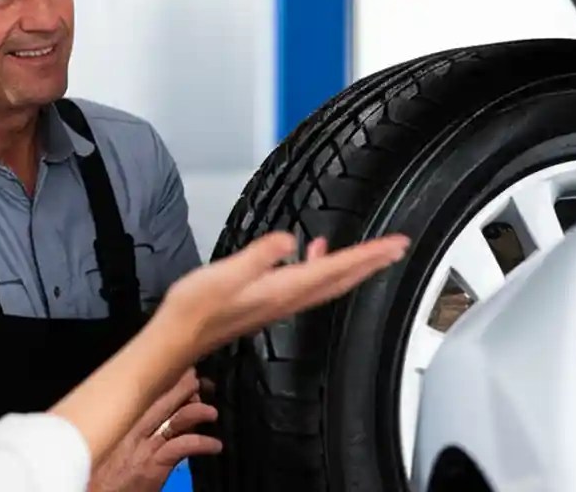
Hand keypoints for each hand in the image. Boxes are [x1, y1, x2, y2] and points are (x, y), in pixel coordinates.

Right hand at [88, 369, 221, 491]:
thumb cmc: (109, 474)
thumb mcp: (123, 446)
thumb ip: (145, 430)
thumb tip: (174, 416)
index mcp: (128, 422)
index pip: (152, 395)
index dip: (171, 382)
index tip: (187, 374)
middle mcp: (135, 429)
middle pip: (164, 399)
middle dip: (184, 386)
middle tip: (201, 380)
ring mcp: (145, 446)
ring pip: (175, 419)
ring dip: (196, 411)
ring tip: (211, 413)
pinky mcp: (152, 465)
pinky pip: (182, 447)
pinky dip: (202, 443)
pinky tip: (214, 446)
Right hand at [162, 232, 409, 354]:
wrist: (179, 336)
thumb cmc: (196, 308)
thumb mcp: (225, 273)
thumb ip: (258, 256)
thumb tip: (287, 239)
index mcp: (283, 288)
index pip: (336, 269)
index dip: (368, 256)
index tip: (394, 245)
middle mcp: (287, 299)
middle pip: (341, 280)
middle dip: (371, 263)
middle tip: (396, 248)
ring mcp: (279, 303)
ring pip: (328, 284)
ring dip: (353, 268)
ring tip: (370, 253)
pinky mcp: (268, 303)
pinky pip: (309, 286)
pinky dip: (323, 269)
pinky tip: (313, 256)